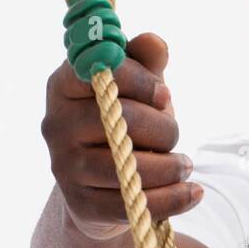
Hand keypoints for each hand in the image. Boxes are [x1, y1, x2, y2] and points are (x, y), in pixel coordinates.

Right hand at [41, 32, 202, 240]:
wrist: (98, 189)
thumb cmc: (121, 126)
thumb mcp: (134, 92)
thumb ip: (144, 65)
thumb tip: (155, 42)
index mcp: (64, 86)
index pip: (99, 71)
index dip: (139, 81)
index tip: (164, 95)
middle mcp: (56, 124)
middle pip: (120, 121)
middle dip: (163, 128)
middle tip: (176, 136)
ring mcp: (65, 167)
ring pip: (127, 167)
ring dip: (170, 168)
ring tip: (185, 165)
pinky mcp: (83, 204)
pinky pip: (133, 205)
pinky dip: (171, 200)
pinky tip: (192, 193)